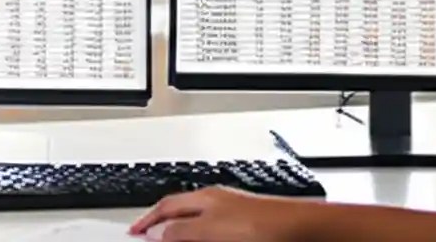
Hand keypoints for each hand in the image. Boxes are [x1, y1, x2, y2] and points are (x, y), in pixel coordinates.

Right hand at [130, 187, 314, 241]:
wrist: (301, 230)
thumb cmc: (262, 224)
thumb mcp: (210, 230)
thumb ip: (181, 231)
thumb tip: (157, 233)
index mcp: (205, 198)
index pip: (166, 206)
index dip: (148, 220)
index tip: (135, 232)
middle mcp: (219, 203)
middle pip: (182, 214)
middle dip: (164, 227)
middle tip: (151, 238)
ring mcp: (235, 215)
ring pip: (200, 225)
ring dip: (185, 235)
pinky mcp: (249, 229)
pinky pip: (216, 233)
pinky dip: (205, 238)